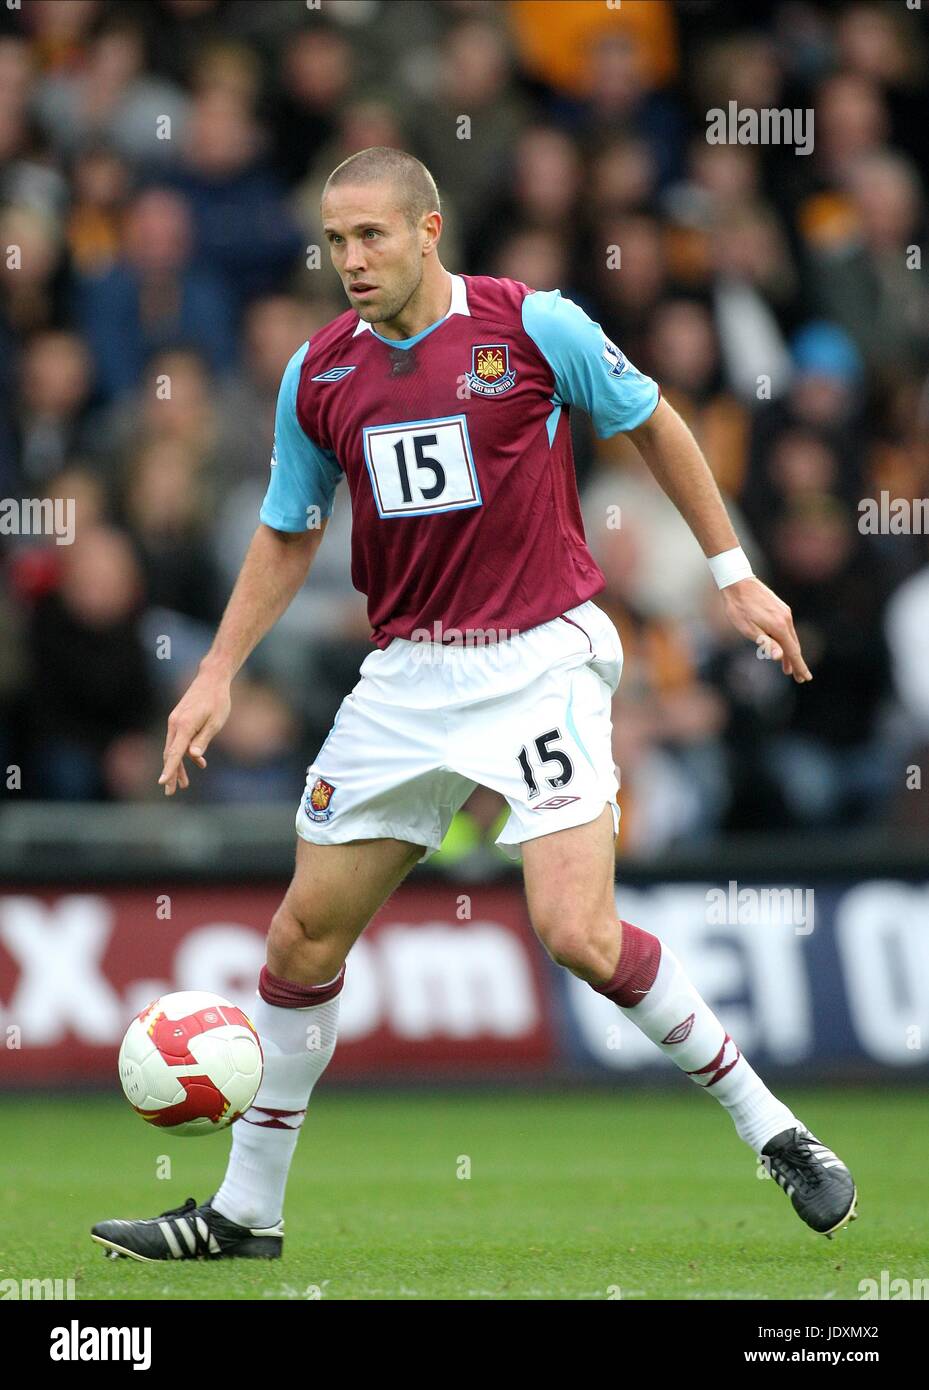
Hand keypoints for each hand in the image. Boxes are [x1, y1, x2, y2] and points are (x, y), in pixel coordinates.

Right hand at [159, 666, 231, 795]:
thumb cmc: (217, 701)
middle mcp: (175, 724)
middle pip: (170, 753)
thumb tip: (193, 757)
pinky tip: (197, 763)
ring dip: (177, 766)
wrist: (211, 679)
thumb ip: (203, 740)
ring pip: (173, 748)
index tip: (162, 783)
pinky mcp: (179, 720)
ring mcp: (175, 722)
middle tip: (170, 792)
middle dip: (170, 774)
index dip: (169, 769)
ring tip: (182, 785)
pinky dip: (184, 753)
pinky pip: (178, 741)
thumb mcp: (216, 722)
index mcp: (184, 725)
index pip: (174, 752)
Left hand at [720, 577, 811, 682]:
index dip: (799, 666)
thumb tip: (780, 657)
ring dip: (790, 653)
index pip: (792, 651)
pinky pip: (787, 629)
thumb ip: (765, 643)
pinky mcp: (781, 608)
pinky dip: (787, 641)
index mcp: (779, 626)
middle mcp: (786, 619)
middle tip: (799, 678)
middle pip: (794, 646)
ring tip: (787, 668)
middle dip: (796, 663)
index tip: (805, 678)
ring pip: (790, 637)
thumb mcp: (748, 629)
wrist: (738, 582)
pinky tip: (782, 646)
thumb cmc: (739, 607)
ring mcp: (785, 612)